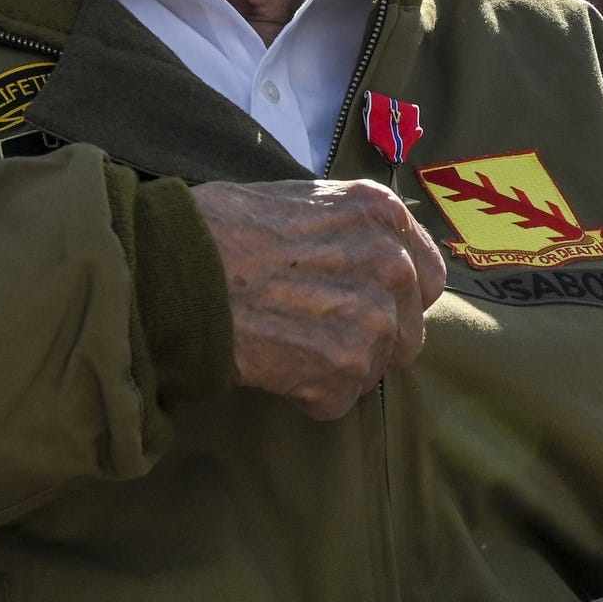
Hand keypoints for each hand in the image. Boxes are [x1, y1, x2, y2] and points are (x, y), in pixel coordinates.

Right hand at [191, 180, 444, 418]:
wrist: (176, 269)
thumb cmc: (220, 229)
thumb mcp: (301, 201)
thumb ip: (349, 232)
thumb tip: (368, 261)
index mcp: (382, 215)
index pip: (426, 276)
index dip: (394, 297)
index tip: (364, 306)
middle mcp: (391, 262)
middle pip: (406, 329)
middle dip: (366, 338)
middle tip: (313, 332)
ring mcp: (373, 317)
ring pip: (373, 368)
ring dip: (333, 368)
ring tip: (283, 344)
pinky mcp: (345, 366)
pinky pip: (339, 400)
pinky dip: (307, 395)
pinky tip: (272, 365)